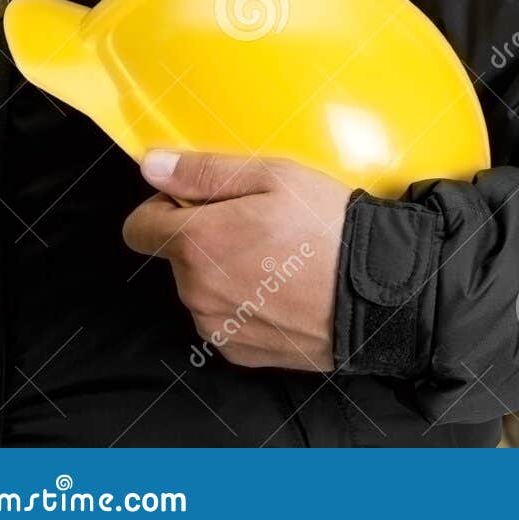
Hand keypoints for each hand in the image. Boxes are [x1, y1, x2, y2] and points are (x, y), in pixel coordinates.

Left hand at [123, 150, 349, 371]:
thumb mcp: (275, 177)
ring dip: (227, 276)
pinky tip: (285, 294)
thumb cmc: (331, 231)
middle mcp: (196, 290)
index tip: (203, 206)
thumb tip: (151, 167)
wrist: (380, 295)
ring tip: (281, 264)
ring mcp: (217, 326)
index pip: (138, 228)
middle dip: (207, 242)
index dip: (166, 209)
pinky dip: (247, 307)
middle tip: (262, 230)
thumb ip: (204, 171)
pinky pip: (226, 322)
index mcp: (196, 242)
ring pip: (202, 292)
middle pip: (177, 259)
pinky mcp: (240, 352)